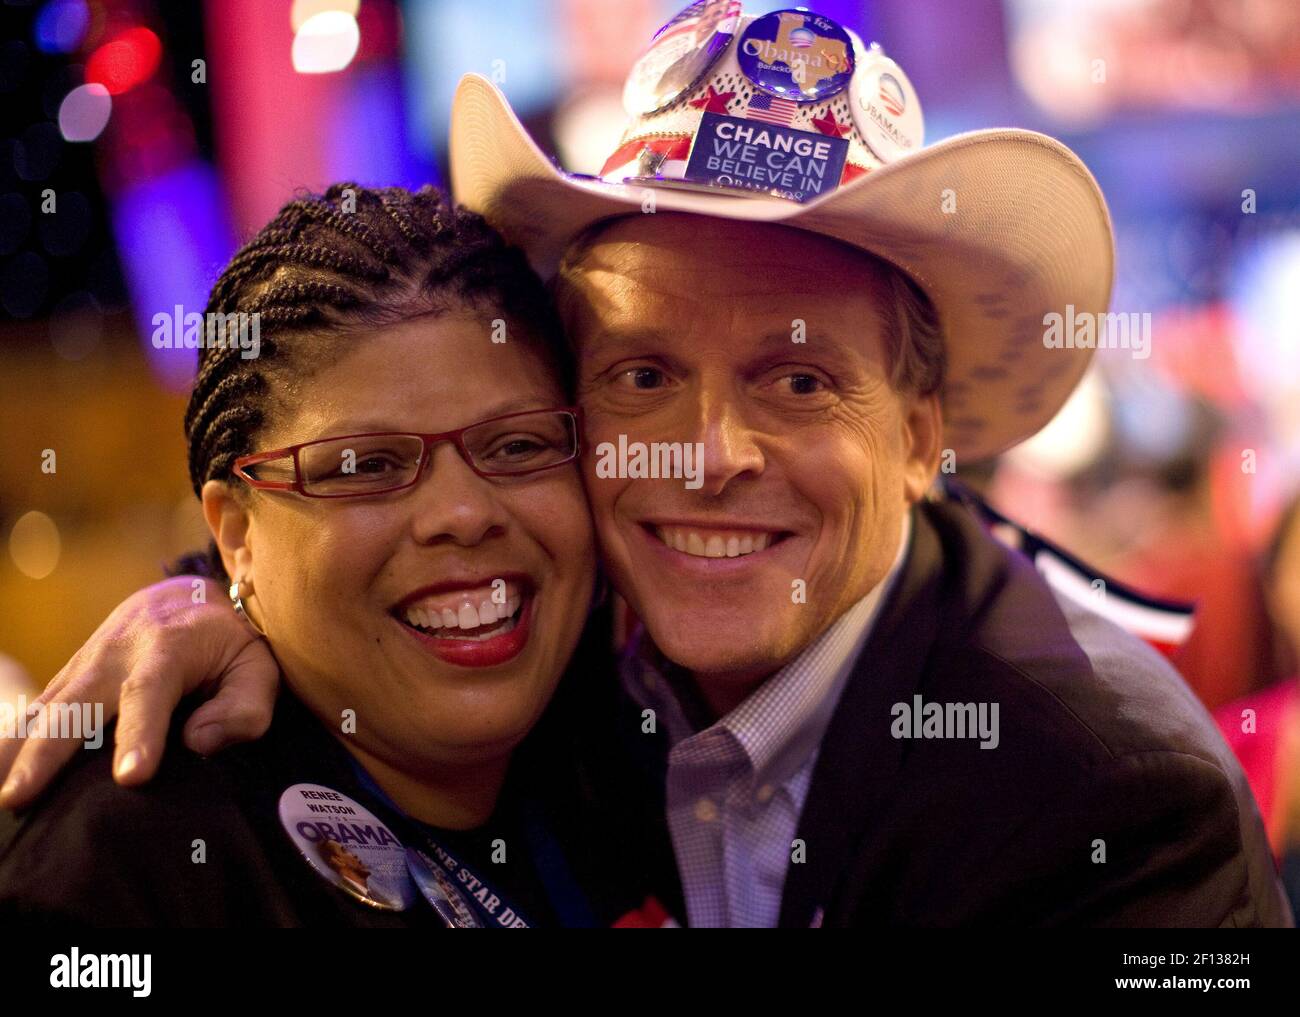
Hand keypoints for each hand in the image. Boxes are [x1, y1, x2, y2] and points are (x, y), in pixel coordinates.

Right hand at [0, 576, 279, 809]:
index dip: (140, 735)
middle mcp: (116, 654)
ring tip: (3, 793)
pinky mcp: (68, 677)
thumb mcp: (257, 665)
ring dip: (17, 749)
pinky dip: (13, 739)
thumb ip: (245, 705)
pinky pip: (36, 708)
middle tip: (22, 795)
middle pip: (77, 703)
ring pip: (45, 707)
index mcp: (168, 648)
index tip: (131, 777)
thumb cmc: (230, 642)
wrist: (186, 595)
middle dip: (49, 752)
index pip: (150, 693)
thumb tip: (198, 742)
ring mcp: (85, 664)